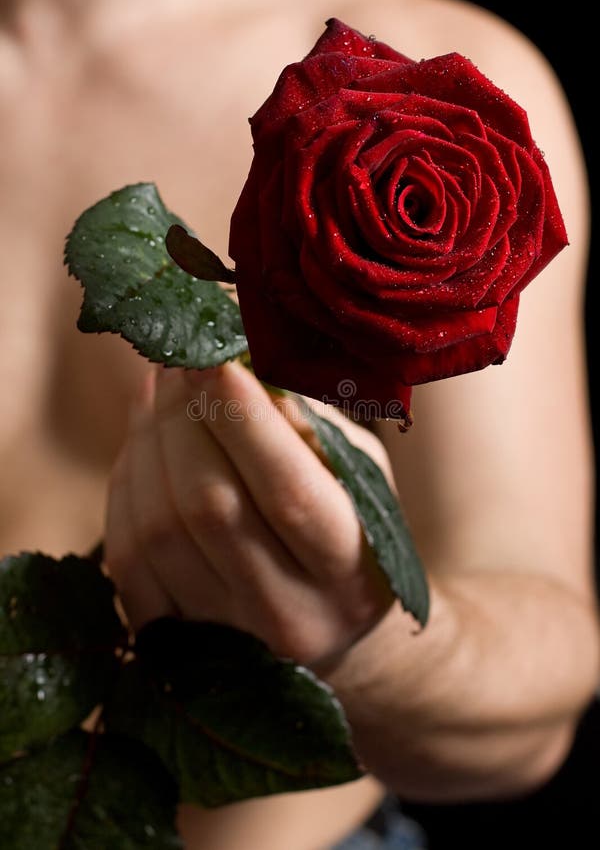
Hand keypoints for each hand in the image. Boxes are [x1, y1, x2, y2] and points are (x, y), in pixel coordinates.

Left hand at [105, 362, 393, 665]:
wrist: (338, 642)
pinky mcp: (174, 643)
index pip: (289, 491)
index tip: (217, 354)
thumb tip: (244, 364)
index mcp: (350, 571)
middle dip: (185, 417)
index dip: (244, 419)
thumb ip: (310, 430)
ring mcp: (225, 637)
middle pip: (210, 505)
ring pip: (159, 527)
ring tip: (160, 388)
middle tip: (181, 359)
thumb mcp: (360, 481)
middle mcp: (288, 614)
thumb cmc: (354, 539)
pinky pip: (127, 555)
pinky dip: (127, 484)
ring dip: (148, 441)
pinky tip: (142, 441)